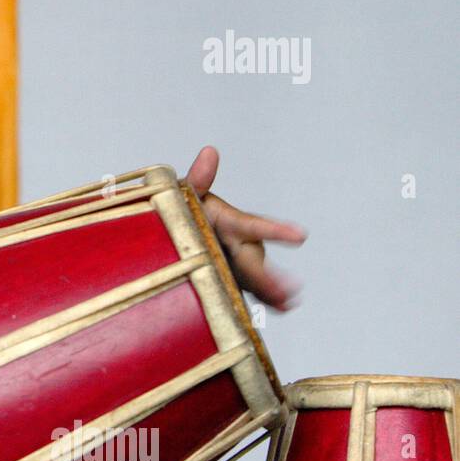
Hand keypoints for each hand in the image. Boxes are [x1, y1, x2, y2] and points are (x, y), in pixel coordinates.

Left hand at [184, 146, 306, 311]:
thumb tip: (209, 152)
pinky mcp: (227, 276)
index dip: (275, 231)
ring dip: (271, 289)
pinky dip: (263, 298)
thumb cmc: (175, 208)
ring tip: (287, 303)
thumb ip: (197, 180)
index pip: (251, 225)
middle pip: (253, 258)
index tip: (301, 236)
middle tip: (289, 290)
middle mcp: (234, 241)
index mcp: (225, 220)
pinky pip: (246, 287)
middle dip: (269, 275)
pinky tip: (282, 308)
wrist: (160, 229)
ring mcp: (232, 259)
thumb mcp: (180, 194)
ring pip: (254, 275)